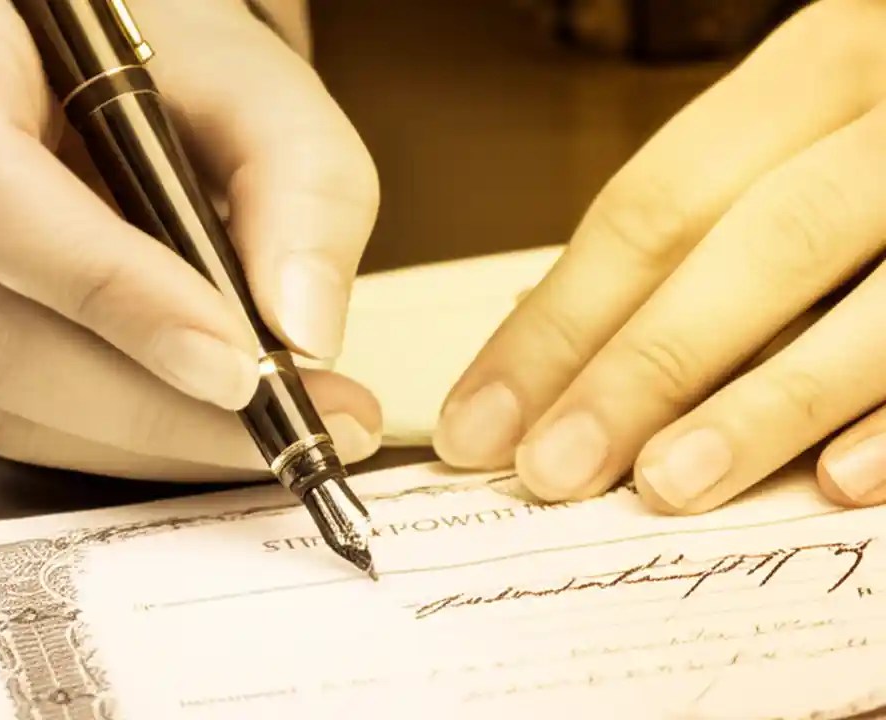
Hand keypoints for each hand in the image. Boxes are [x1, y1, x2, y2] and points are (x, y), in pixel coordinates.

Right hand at [0, 0, 381, 479]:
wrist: (70, 64)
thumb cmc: (158, 57)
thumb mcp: (254, 83)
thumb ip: (302, 186)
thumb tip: (306, 333)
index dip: (103, 290)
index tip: (238, 364)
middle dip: (145, 405)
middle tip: (292, 427)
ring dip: (136, 435)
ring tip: (261, 427)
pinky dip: (100, 434)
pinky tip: (181, 414)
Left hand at [434, 0, 885, 512]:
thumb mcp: (807, 136)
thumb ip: (703, 225)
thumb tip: (546, 340)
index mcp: (822, 68)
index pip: (652, 205)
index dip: (558, 319)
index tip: (482, 416)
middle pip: (748, 244)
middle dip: (638, 367)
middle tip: (548, 469)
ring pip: (876, 302)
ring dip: (766, 405)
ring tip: (664, 486)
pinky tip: (843, 484)